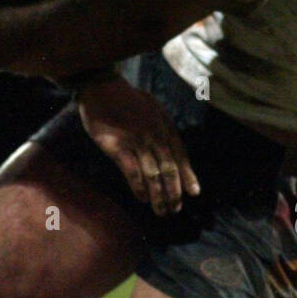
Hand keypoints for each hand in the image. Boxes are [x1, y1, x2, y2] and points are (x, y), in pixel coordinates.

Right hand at [77, 74, 198, 215]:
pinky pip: (132, 172)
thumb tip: (171, 149)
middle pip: (169, 169)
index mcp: (165, 126)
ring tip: (161, 211)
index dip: (188, 175)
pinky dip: (139, 187)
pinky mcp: (118, 147)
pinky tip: (142, 198)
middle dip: (174, 192)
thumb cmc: (127, 100)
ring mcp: (137, 141)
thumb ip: (162, 128)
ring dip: (159, 196)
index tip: (194, 193)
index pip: (180, 155)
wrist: (102, 87)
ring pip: (153, 174)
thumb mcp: (153, 109)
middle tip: (175, 209)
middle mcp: (154, 135)